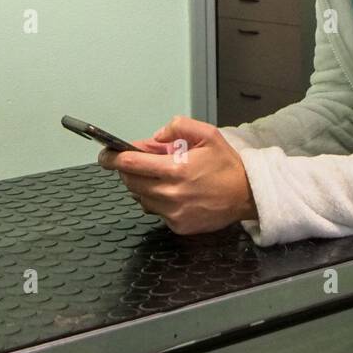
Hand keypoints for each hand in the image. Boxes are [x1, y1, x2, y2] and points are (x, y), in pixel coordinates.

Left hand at [96, 115, 256, 234]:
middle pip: (131, 182)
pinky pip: (155, 211)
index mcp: (177, 169)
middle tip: (134, 161)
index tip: (105, 155)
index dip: (113, 158)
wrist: (247, 195)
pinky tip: (171, 191)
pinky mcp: (177, 226)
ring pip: (141, 198)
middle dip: (127, 170)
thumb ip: (179, 126)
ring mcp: (173, 213)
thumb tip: (155, 136)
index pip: (132, 164)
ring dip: (142, 185)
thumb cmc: (227, 165)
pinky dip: (156, 200)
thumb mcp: (207, 134)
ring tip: (159, 175)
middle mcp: (171, 194)